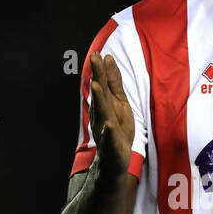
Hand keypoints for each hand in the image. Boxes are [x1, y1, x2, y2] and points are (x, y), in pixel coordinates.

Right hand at [89, 53, 135, 177]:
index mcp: (104, 103)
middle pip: (100, 94)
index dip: (100, 69)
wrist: (114, 159)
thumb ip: (113, 82)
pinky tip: (108, 126)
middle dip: (97, 76)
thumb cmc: (116, 128)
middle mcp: (101, 114)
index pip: (102, 84)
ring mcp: (104, 129)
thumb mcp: (118, 101)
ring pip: (101, 112)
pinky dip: (109, 132)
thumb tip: (107, 58)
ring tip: (97, 86)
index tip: (98, 53)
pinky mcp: (111, 145)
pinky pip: (109, 138)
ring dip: (99, 99)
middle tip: (95, 59)